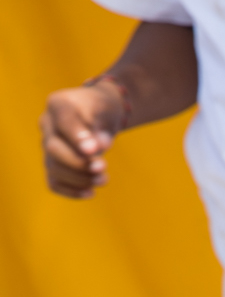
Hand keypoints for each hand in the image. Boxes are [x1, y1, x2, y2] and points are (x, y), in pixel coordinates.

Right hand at [40, 80, 125, 197]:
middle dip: (79, 163)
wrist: (97, 115)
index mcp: (59, 104)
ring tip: (103, 179)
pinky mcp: (52, 163)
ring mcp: (46, 145)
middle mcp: (47, 124)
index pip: (63, 120)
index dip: (77, 137)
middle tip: (103, 167)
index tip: (93, 150)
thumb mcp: (106, 112)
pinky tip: (91, 192)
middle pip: (52, 148)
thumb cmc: (101, 111)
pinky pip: (54, 182)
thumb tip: (96, 148)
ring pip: (53, 168)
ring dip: (80, 179)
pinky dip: (71, 191)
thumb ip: (100, 128)